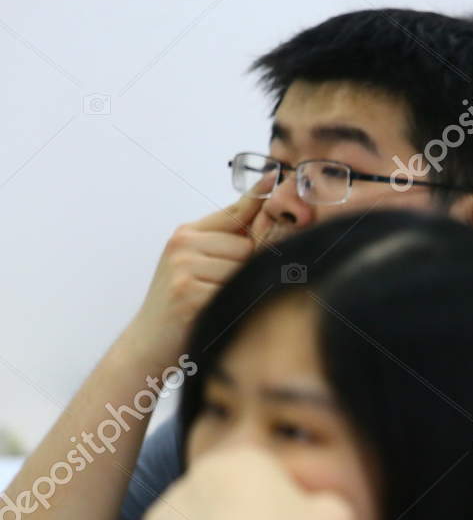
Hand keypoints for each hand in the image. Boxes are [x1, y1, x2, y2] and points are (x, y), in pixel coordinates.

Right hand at [123, 194, 265, 365]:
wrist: (148, 343)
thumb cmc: (182, 306)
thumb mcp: (197, 267)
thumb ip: (227, 244)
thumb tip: (270, 221)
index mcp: (187, 234)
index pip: (233, 213)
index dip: (257, 198)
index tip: (276, 176)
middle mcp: (183, 244)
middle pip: (247, 246)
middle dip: (246, 270)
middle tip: (220, 292)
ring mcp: (184, 267)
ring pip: (243, 268)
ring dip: (239, 290)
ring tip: (214, 303)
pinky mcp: (188, 292)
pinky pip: (234, 291)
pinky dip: (233, 305)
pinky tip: (212, 313)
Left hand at [144, 447, 354, 519]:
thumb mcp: (338, 518)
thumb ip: (330, 501)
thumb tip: (319, 505)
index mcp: (250, 456)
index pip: (268, 477)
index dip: (282, 506)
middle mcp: (206, 466)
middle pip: (231, 491)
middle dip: (244, 514)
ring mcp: (175, 494)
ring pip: (203, 512)